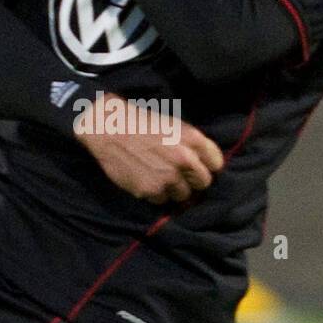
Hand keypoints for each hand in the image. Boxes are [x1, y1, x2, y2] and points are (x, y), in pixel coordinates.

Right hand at [74, 93, 224, 205]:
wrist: (106, 127)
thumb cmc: (140, 122)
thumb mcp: (172, 124)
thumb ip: (192, 145)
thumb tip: (207, 167)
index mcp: (191, 139)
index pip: (216, 163)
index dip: (207, 164)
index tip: (198, 164)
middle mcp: (184, 160)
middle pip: (203, 183)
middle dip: (193, 179)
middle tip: (178, 172)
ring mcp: (167, 177)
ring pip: (183, 195)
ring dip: (174, 189)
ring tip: (159, 175)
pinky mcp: (150, 190)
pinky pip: (162, 200)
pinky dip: (156, 193)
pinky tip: (145, 178)